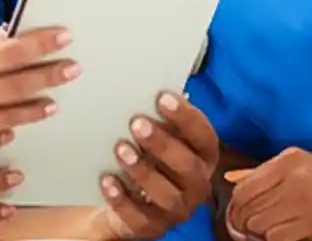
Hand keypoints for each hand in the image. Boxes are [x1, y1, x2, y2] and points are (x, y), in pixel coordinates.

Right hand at [0, 27, 77, 187]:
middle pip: (20, 81)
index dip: (40, 43)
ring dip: (39, 106)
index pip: (9, 51)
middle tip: (72, 69)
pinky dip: (10, 130)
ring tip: (53, 102)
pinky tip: (15, 126)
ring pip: (17, 113)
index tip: (62, 37)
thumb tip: (2, 37)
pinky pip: (1, 137)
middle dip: (51, 74)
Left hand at [97, 92, 219, 237]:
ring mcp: (177, 210)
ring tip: (120, 149)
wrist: (126, 198)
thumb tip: (142, 85)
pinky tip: (107, 180)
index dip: (186, 116)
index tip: (162, 97)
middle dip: (162, 144)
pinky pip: (140, 218)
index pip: (204, 136)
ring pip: (168, 196)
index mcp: (202, 156)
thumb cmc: (146, 156)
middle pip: (188, 166)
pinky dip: (122, 200)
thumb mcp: (155, 134)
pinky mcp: (153, 227)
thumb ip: (156, 116)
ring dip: (143, 171)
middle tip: (136, 123)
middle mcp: (196, 184)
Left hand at [224, 147, 311, 240]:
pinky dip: (272, 240)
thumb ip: (265, 172)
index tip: (237, 215)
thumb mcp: (300, 164)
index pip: (243, 187)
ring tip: (265, 233)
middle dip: (242, 223)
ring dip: (257, 234)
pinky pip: (277, 237)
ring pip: (258, 225)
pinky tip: (280, 237)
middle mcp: (292, 178)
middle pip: (247, 208)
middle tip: (246, 229)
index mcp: (286, 161)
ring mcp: (303, 202)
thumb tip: (231, 181)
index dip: (234, 206)